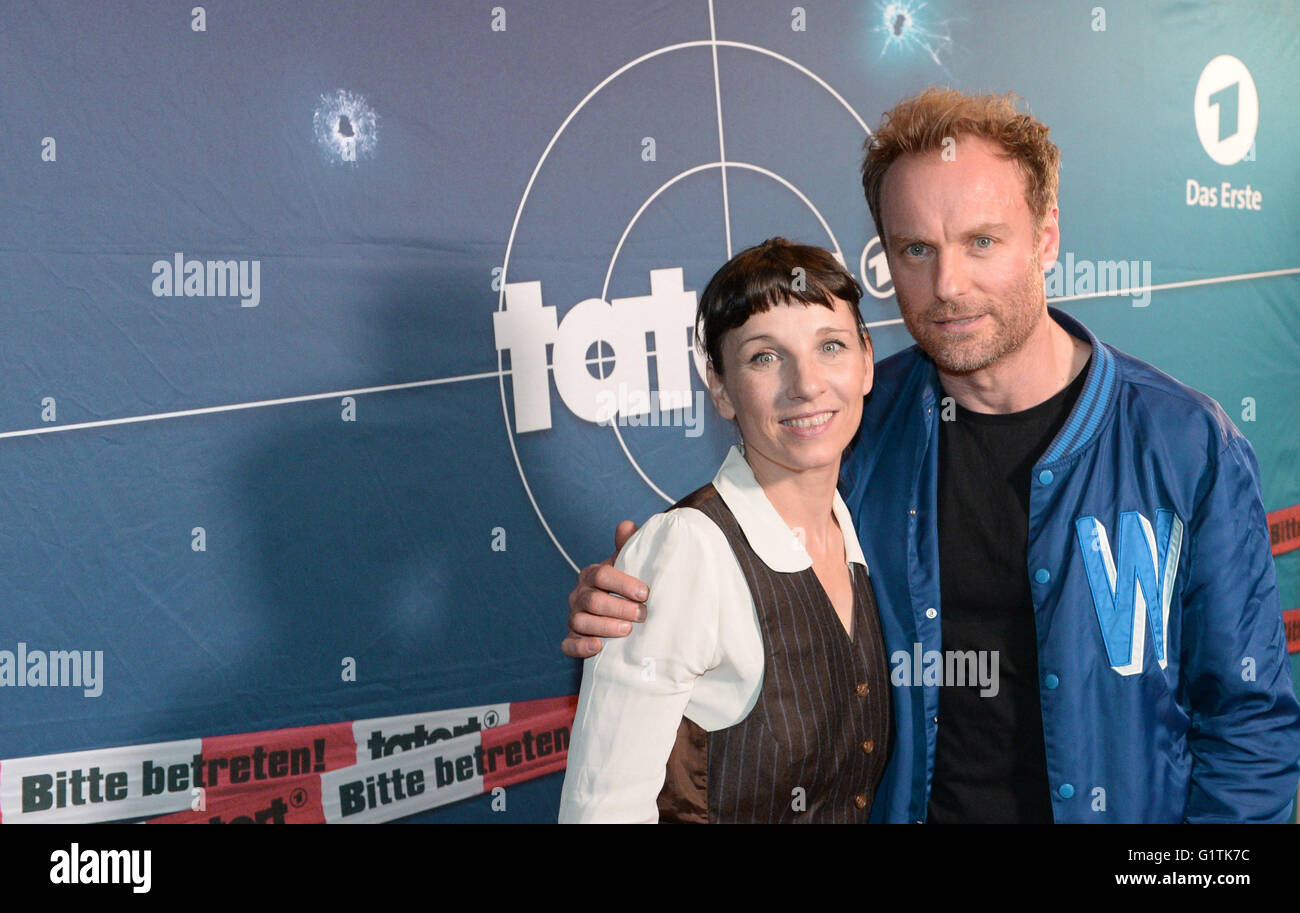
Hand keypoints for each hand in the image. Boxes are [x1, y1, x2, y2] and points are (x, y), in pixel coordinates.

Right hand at [561, 521, 648, 657]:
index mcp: (591, 575)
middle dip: (618, 608)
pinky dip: (580, 647)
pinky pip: (568, 645)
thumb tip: (627, 526)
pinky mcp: (573, 639)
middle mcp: (579, 595)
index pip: (601, 575)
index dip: (622, 583)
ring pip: (580, 622)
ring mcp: (575, 617)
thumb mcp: (627, 565)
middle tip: (642, 614)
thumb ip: (627, 546)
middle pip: (592, 600)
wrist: (619, 612)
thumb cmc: (625, 586)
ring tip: (627, 630)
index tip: (645, 593)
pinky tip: (598, 647)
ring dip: (604, 627)